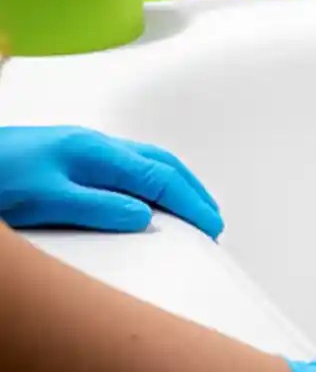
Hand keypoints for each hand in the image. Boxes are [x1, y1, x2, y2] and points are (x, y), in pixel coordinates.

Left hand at [0, 126, 222, 238]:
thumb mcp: (45, 199)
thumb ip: (98, 207)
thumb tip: (144, 216)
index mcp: (96, 153)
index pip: (162, 178)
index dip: (192, 203)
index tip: (212, 227)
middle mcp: (95, 145)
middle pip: (163, 163)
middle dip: (195, 189)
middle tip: (214, 218)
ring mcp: (84, 148)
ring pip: (148, 160)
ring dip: (178, 182)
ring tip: (194, 205)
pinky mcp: (72, 156)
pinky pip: (131, 164)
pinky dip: (156, 179)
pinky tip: (151, 195)